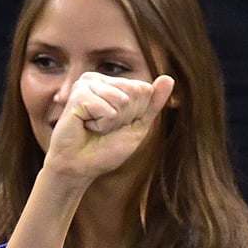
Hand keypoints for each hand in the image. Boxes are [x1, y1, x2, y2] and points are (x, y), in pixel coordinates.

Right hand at [44, 70, 174, 188]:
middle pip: (134, 92)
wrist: (79, 168)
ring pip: (121, 99)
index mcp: (116, 84)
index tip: (117, 127)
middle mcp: (101, 79)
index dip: (135, 115)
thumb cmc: (106, 150)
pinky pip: (104, 107)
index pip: (144, 90)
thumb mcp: (137, 127)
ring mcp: (88, 84)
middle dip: (124, 118)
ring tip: (94, 128)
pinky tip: (85, 126)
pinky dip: (99, 123)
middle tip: (104, 129)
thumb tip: (169, 78)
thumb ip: (152, 104)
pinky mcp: (78, 93)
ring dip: (110, 122)